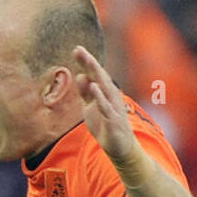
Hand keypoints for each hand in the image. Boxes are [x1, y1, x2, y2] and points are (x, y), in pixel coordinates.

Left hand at [72, 46, 138, 165]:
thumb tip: (80, 76)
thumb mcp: (91, 107)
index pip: (94, 74)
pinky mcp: (114, 120)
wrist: (119, 148)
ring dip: (96, 74)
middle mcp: (110, 97)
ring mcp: (113, 107)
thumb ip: (85, 92)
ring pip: (104, 87)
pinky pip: (106, 106)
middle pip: (99, 76)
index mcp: (104, 93)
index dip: (86, 62)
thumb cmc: (105, 125)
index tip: (77, 49)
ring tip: (88, 61)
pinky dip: (100, 96)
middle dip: (90, 63)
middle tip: (80, 49)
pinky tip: (93, 86)